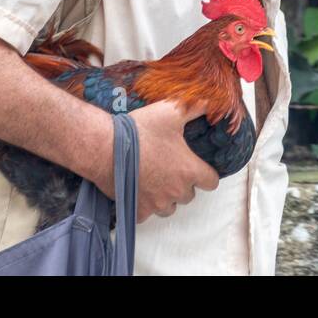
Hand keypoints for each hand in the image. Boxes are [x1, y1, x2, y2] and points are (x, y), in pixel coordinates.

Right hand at [113, 98, 219, 222]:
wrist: (105, 146)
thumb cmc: (141, 130)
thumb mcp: (172, 112)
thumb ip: (195, 108)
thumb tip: (211, 102)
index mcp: (189, 170)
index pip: (211, 182)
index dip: (206, 174)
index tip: (198, 168)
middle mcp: (176, 191)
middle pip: (189, 195)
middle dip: (183, 184)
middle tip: (171, 168)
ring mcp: (157, 204)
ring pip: (169, 208)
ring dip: (166, 197)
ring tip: (155, 179)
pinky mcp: (138, 209)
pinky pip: (147, 215)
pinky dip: (144, 206)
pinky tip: (139, 190)